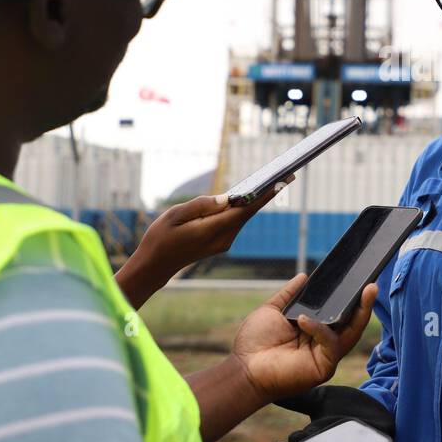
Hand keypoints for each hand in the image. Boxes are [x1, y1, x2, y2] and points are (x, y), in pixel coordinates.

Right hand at [116, 176, 293, 306]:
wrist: (155, 265)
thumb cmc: (160, 238)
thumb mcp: (173, 216)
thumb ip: (200, 206)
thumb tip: (226, 199)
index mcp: (211, 231)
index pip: (244, 210)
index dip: (263, 196)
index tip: (279, 183)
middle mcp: (222, 239)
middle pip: (249, 213)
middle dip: (267, 195)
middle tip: (285, 176)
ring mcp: (223, 243)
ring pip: (243, 217)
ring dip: (257, 201)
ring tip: (272, 182)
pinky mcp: (221, 243)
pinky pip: (236, 222)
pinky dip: (244, 209)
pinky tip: (249, 196)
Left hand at [231, 275, 377, 403]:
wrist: (244, 368)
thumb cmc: (255, 343)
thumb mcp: (273, 310)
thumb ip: (290, 294)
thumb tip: (304, 276)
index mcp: (313, 330)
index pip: (338, 313)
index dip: (349, 299)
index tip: (359, 282)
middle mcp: (323, 343)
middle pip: (352, 323)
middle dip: (364, 304)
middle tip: (372, 285)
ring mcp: (326, 355)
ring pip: (351, 332)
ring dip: (360, 312)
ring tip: (365, 291)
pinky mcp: (324, 366)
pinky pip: (331, 343)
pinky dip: (320, 329)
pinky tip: (303, 320)